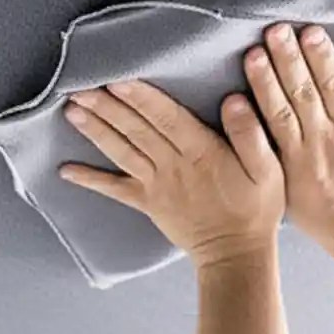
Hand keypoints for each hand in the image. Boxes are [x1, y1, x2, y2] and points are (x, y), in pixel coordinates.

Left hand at [59, 81, 284, 268]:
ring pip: (121, 153)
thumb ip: (249, 134)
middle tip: (81, 86)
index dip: (141, 98)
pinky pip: (114, 190)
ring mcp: (156, 186)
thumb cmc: (255, 207)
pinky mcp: (147, 203)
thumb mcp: (267, 169)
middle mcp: (173, 166)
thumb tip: (233, 101)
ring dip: (96, 131)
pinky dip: (89, 180)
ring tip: (72, 111)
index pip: (167, 118)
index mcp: (201, 152)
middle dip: (108, 107)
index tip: (118, 80)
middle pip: (136, 130)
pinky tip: (65, 170)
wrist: (237, 254)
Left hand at [244, 23, 333, 255]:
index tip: (311, 31)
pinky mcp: (281, 173)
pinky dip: (248, 125)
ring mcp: (301, 156)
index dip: (323, 58)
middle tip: (275, 30)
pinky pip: (263, 144)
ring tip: (252, 55)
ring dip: (265, 84)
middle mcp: (326, 138)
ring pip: (281, 116)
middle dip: (290, 61)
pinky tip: (231, 102)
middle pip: (306, 94)